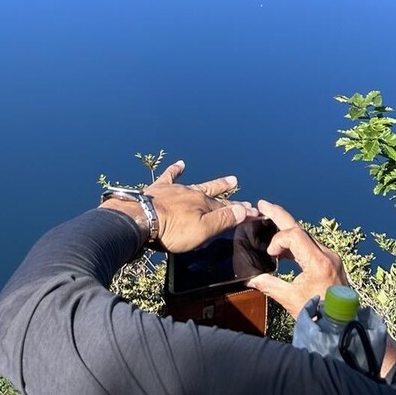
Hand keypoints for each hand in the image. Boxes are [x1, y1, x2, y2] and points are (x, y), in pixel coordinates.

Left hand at [140, 159, 256, 251]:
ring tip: (226, 178)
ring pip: (197, 184)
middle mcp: (192, 193)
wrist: (141, 219)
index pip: (227, 208)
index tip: (254, 211)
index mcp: (203, 204)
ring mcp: (176, 189)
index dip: (241, 211)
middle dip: (228, 192)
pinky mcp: (159, 189)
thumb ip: (223, 219)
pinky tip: (180, 164)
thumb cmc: (172, 230)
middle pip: (214, 194)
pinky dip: (175, 170)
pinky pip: (170, 176)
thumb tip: (244, 209)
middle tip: (239, 185)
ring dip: (212, 183)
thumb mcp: (202, 230)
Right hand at [245, 199, 348, 316]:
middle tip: (263, 204)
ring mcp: (331, 257)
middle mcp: (327, 255)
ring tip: (269, 221)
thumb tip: (249, 278)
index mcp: (318, 262)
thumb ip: (269, 285)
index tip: (270, 254)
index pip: (294, 235)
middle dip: (279, 215)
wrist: (343, 327)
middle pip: (300, 228)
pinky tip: (283, 248)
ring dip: (287, 230)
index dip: (277, 240)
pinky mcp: (331, 262)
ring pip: (306, 235)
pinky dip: (296, 242)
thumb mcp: (291, 300)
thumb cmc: (319, 315)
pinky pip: (311, 245)